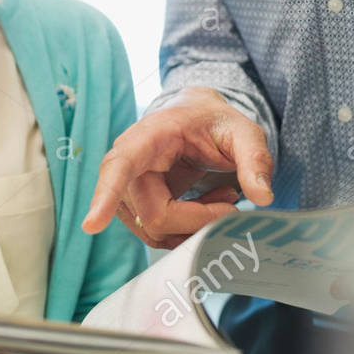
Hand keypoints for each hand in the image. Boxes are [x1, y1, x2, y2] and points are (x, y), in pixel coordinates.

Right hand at [80, 86, 273, 248]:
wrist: (196, 119)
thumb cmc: (214, 122)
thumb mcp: (243, 130)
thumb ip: (255, 159)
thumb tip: (261, 198)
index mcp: (148, 136)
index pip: (119, 167)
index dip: (104, 196)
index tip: (91, 226)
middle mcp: (128, 162)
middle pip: (152, 214)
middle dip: (197, 220)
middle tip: (234, 204)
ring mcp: (128, 188)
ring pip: (153, 231)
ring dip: (193, 228)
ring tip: (224, 201)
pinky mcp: (135, 205)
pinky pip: (156, 233)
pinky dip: (187, 231)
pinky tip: (210, 209)